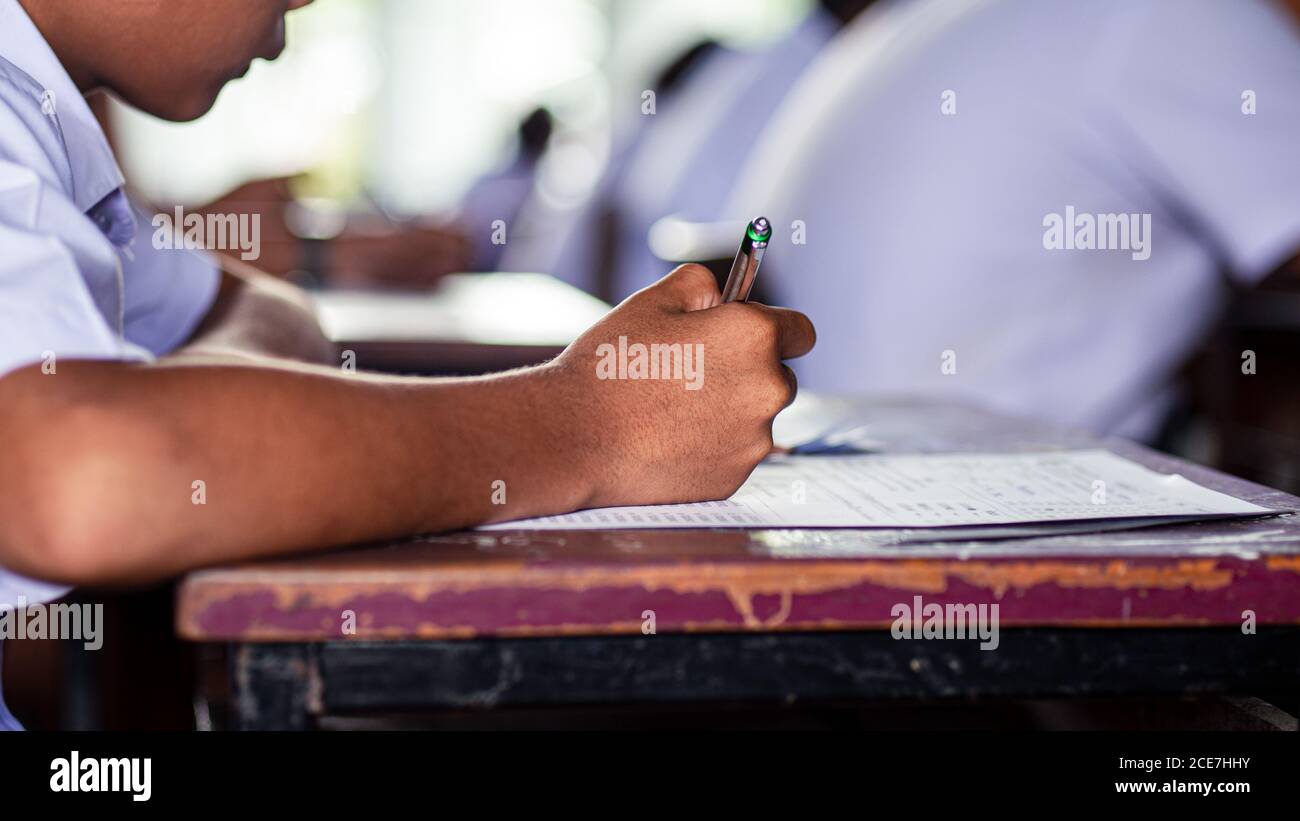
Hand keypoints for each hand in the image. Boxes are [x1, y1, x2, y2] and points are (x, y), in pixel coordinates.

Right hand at [545, 264, 814, 507]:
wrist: (575, 437)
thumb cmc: (611, 366)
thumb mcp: (653, 300)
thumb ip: (702, 286)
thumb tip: (722, 296)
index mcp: (755, 337)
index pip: (801, 331)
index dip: (776, 329)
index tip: (753, 336)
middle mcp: (768, 389)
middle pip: (779, 377)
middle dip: (749, 373)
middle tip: (696, 372)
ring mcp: (754, 440)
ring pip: (755, 419)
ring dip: (729, 412)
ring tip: (672, 409)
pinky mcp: (734, 478)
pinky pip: (734, 454)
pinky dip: (712, 446)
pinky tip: (668, 438)